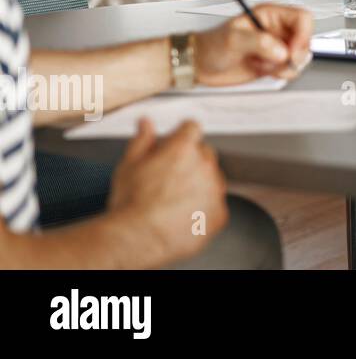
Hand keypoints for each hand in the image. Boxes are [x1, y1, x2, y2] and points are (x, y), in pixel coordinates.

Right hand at [107, 119, 228, 266]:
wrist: (136, 239)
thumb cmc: (130, 204)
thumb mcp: (129, 165)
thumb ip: (142, 140)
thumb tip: (146, 124)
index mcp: (183, 149)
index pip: (191, 128)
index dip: (181, 136)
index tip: (175, 145)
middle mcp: (205, 165)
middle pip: (204, 154)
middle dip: (190, 161)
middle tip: (168, 179)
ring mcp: (215, 190)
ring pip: (212, 180)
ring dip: (199, 185)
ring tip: (172, 201)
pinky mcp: (219, 214)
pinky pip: (216, 206)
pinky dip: (204, 210)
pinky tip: (183, 216)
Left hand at [194, 4, 313, 85]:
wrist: (200, 65)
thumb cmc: (212, 45)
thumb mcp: (234, 39)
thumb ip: (260, 42)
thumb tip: (281, 52)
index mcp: (270, 15)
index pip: (302, 18)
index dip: (304, 34)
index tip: (294, 50)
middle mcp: (277, 29)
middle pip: (306, 38)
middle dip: (296, 54)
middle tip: (282, 62)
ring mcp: (277, 47)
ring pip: (301, 56)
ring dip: (286, 66)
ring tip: (264, 65)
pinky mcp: (274, 63)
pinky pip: (291, 69)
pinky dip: (281, 74)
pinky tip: (262, 70)